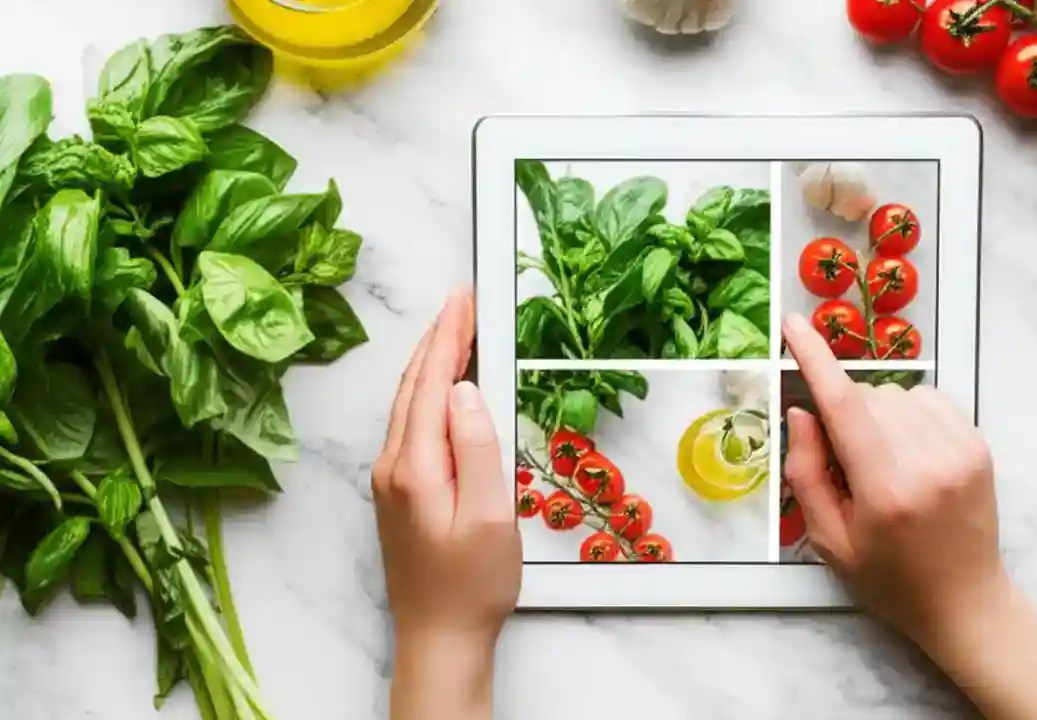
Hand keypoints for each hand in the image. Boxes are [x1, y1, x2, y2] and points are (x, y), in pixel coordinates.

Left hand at [373, 289, 520, 646]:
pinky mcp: (398, 493)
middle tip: (460, 302)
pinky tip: (440, 389)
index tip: (462, 300)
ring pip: (408, 404)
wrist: (439, 638)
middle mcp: (393, 468)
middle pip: (413, 387)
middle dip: (437, 339)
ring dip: (429, 364)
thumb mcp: (491, 515)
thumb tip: (464, 390)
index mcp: (416, 467)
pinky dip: (425, 394)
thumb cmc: (472, 585)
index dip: (448, 337)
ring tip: (453, 331)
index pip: (432, 384)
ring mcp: (391, 481)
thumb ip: (477, 447)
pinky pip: (409, 426)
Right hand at [782, 312, 1003, 644]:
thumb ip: (806, 473)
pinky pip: (927, 400)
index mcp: (885, 490)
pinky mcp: (977, 445)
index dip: (814, 358)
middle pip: (867, 397)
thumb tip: (801, 411)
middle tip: (846, 465)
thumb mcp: (829, 540)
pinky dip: (906, 415)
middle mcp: (927, 462)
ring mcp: (959, 450)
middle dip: (844, 416)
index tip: (793, 325)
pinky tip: (907, 453)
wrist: (965, 602)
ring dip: (876, 415)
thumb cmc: (889, 578)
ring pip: (896, 394)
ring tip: (880, 463)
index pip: (844, 405)